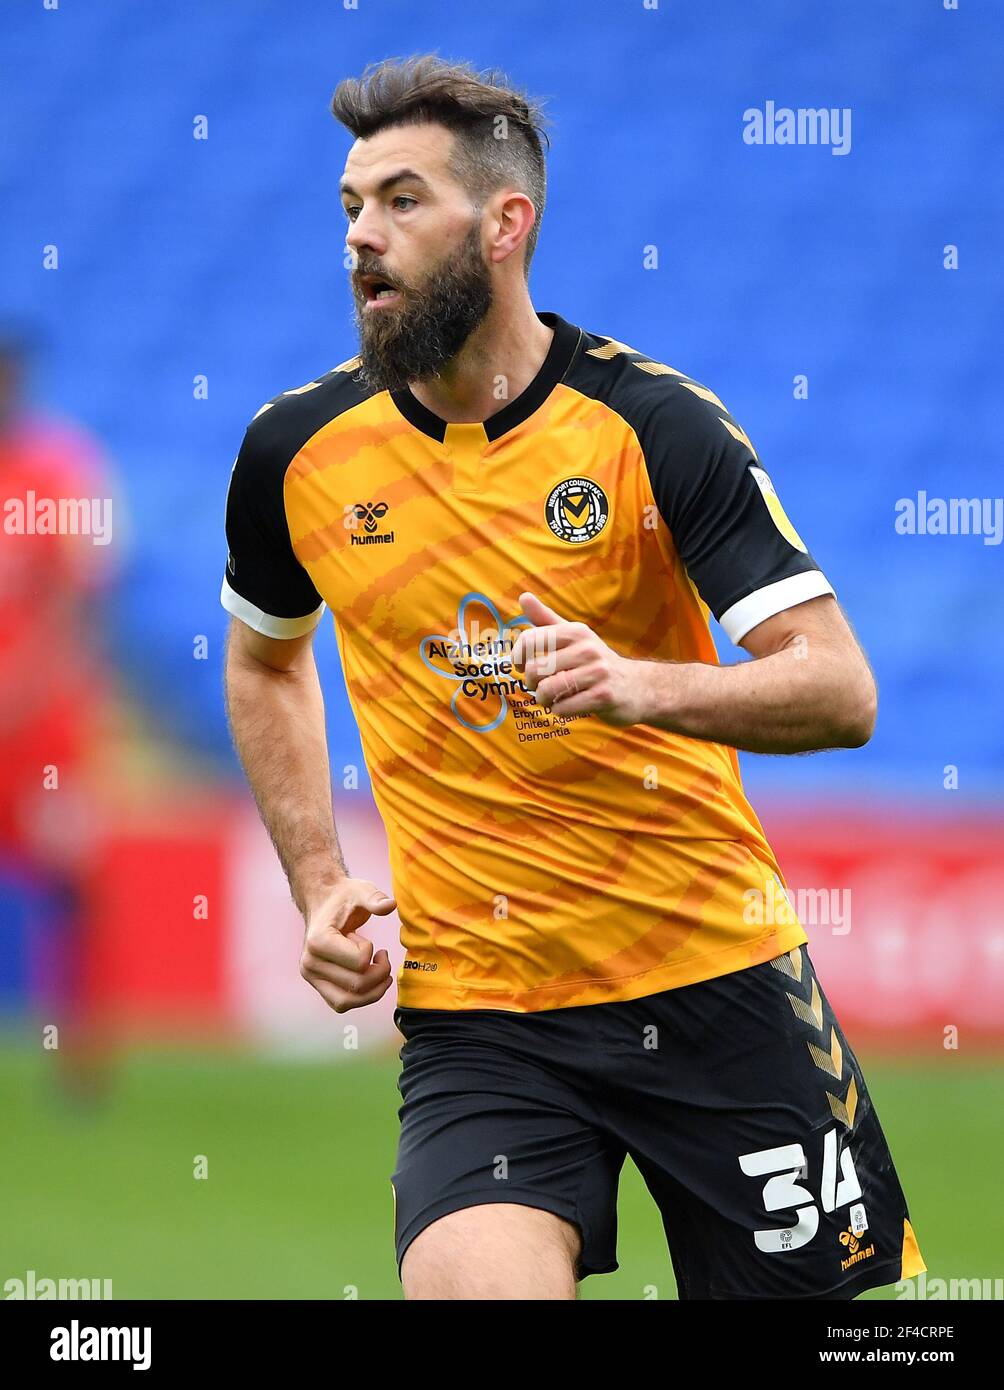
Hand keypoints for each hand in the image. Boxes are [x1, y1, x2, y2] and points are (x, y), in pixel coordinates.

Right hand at [299, 877, 397, 1013]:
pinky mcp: (317, 984)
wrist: (323, 902)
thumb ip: (375, 898)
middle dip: (379, 973)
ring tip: (382, 973)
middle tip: (383, 956)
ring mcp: (311, 975)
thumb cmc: (343, 898)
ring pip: (347, 1001)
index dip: (372, 952)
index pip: (359, 962)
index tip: (367, 939)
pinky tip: (371, 980)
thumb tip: (390, 905)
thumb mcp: (360, 891)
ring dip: (373, 991)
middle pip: (356, 985)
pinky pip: (341, 1003)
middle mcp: (310, 962)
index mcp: (318, 940)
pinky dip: (361, 998)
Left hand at [511, 592, 644, 726]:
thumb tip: (524, 596)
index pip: (530, 639)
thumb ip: (546, 619)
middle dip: (531, 683)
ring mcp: (597, 673)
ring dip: (543, 700)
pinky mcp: (603, 696)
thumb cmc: (595, 661)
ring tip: (551, 699)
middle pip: (535, 669)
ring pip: (548, 690)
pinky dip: (558, 711)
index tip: (520, 666)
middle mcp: (587, 648)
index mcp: (576, 632)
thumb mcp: (574, 637)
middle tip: (540, 686)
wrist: (638, 686)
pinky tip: (566, 706)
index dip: (517, 656)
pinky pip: (563, 708)